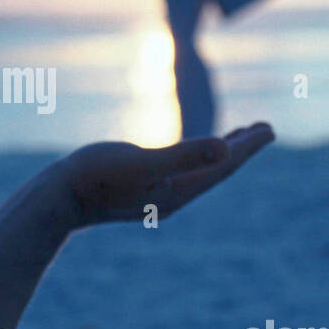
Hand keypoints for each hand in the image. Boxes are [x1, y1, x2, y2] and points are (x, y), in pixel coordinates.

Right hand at [61, 123, 273, 228]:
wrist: (58, 200)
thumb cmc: (96, 177)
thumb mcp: (142, 162)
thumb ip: (184, 155)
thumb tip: (224, 148)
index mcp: (179, 190)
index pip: (223, 165)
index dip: (248, 146)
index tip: (270, 128)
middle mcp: (173, 196)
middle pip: (216, 170)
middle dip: (241, 149)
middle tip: (264, 129)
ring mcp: (156, 196)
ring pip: (198, 172)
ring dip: (220, 154)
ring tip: (237, 138)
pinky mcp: (140, 191)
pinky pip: (179, 173)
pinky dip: (194, 159)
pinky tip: (189, 155)